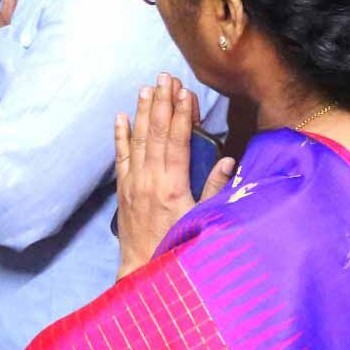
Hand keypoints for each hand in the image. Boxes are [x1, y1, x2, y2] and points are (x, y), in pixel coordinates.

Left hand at [113, 74, 235, 279]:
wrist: (144, 271)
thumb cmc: (178, 247)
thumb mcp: (204, 220)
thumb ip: (216, 190)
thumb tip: (227, 161)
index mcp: (173, 186)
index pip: (178, 141)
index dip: (181, 115)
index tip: (184, 92)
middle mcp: (149, 180)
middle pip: (156, 134)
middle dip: (162, 104)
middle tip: (165, 78)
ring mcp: (133, 183)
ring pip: (138, 140)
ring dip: (143, 113)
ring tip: (147, 89)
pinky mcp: (123, 190)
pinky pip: (121, 157)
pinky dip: (121, 136)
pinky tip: (122, 117)